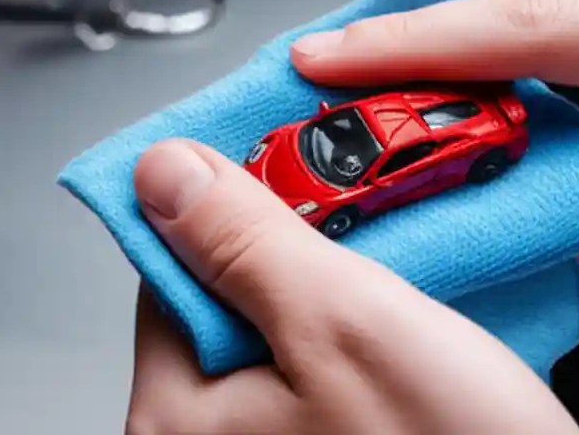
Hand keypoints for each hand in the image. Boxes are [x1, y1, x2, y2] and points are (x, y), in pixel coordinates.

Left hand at [125, 139, 578, 434]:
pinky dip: (370, 329)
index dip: (236, 209)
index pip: (171, 273)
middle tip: (370, 222)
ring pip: (289, 327)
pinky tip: (415, 319)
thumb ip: (245, 242)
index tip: (294, 169)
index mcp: (183, 422)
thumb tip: (163, 173)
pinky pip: (329, 366)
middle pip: (232, 299)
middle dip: (305, 248)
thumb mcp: (345, 322)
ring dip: (345, 284)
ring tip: (403, 267)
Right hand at [289, 0, 578, 325]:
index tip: (326, 61)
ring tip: (449, 96)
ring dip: (477, 9)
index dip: (406, 43)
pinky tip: (520, 73)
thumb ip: (576, 220)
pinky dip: (526, 6)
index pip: (520, 19)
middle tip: (385, 99)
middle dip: (431, 15)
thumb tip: (475, 199)